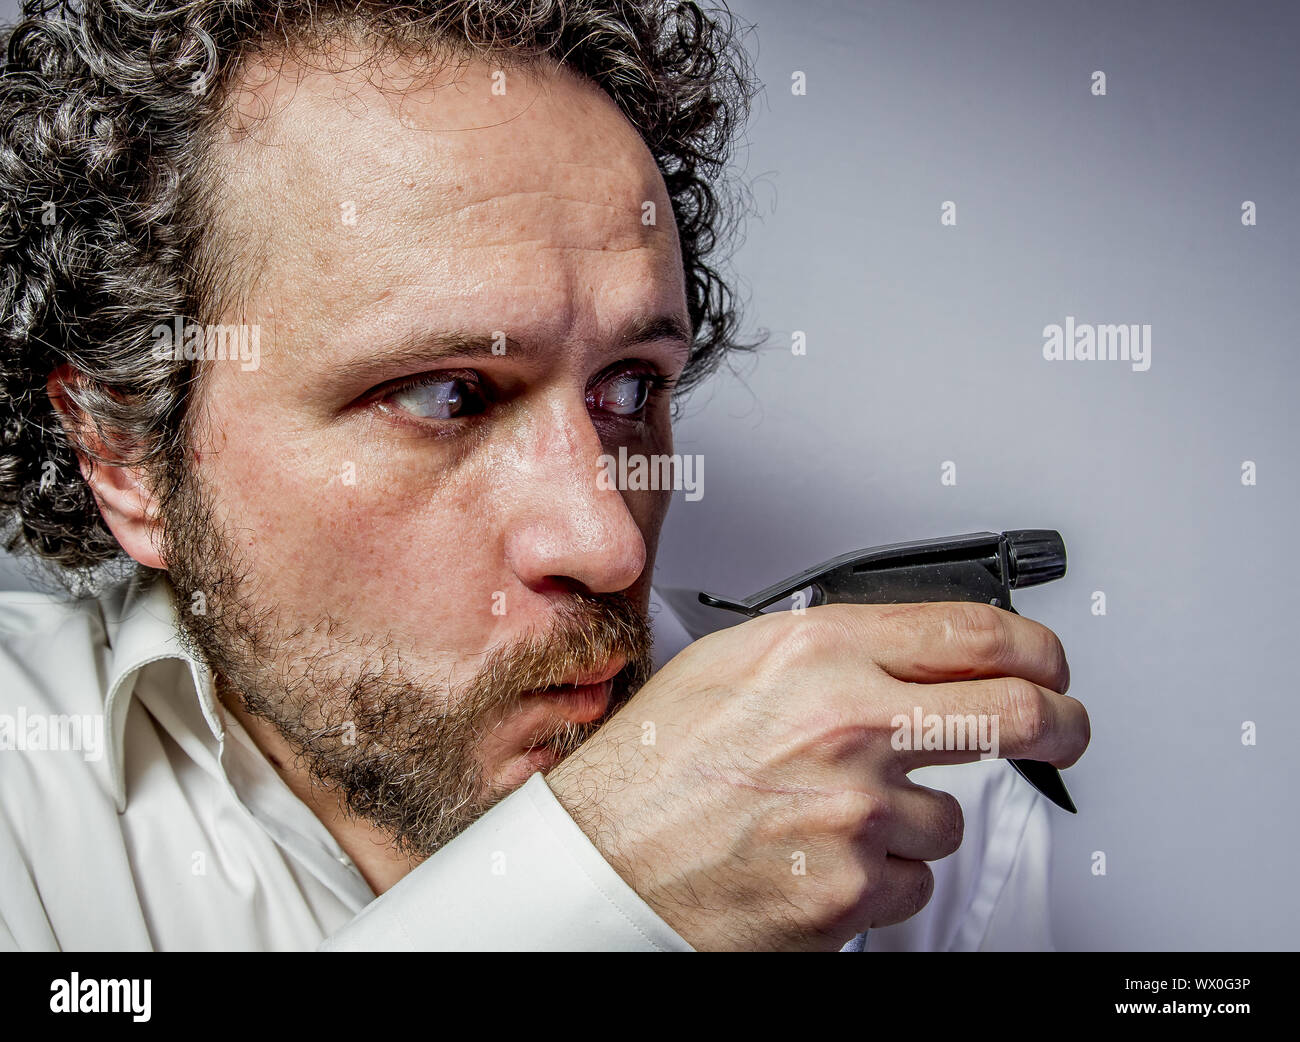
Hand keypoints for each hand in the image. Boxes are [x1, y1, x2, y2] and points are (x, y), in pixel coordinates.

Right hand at [545, 600, 1088, 950]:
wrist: (606, 862)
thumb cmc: (654, 765)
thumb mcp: (732, 664)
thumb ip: (826, 648)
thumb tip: (904, 648)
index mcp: (818, 652)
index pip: (975, 634)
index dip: (1036, 648)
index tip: (1049, 665)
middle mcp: (847, 722)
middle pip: (1018, 713)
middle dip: (1061, 723)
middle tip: (1063, 729)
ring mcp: (856, 810)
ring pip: (953, 817)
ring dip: (914, 819)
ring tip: (834, 816)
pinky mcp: (854, 890)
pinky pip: (912, 882)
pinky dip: (880, 875)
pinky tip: (819, 857)